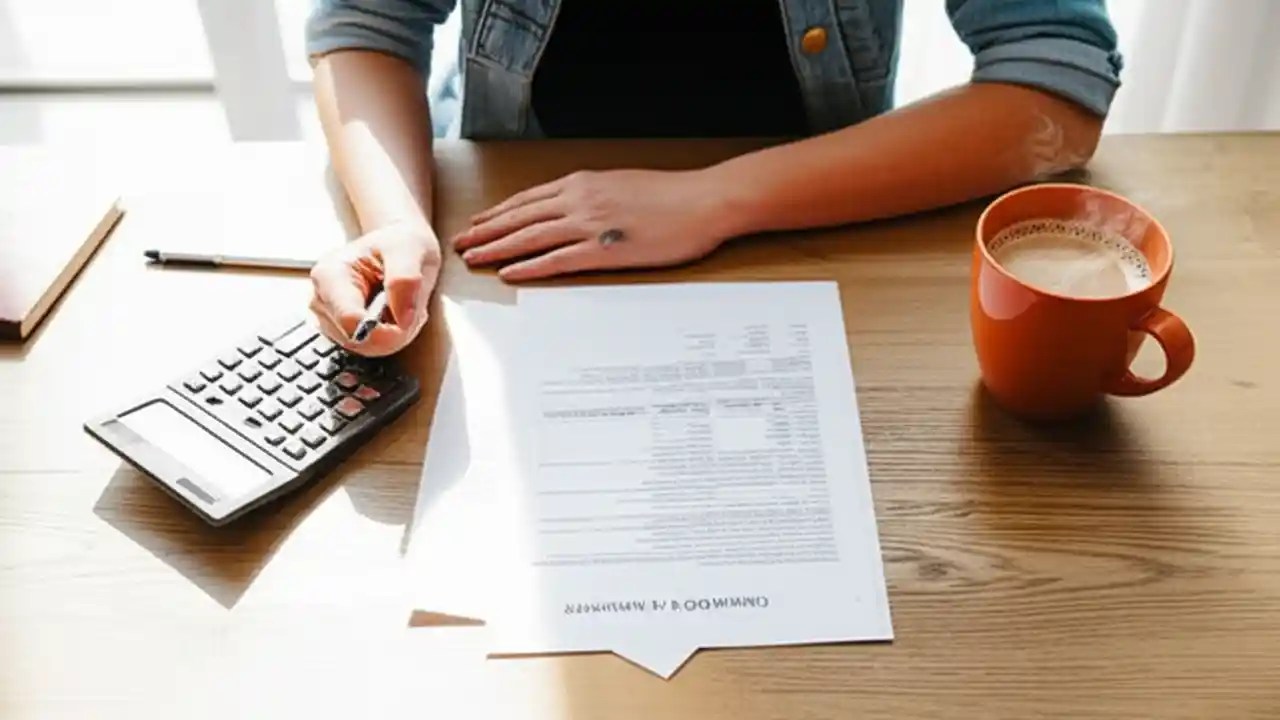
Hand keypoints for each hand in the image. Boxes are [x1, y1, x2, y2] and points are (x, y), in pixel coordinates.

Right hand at [309, 221, 440, 356]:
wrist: (396, 244)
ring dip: (393, 333)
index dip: (385, 330)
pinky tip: (393, 314)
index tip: (409, 318)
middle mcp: (321, 299)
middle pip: (358, 340)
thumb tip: (402, 319)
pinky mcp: (339, 330)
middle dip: (393, 330)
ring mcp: (327, 317)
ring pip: (365, 347)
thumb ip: (406, 280)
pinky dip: (389, 336)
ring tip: (401, 305)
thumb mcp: (410, 249)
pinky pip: (369, 347)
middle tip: (409, 303)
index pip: (351, 322)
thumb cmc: (399, 243)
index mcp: (330, 274)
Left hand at [452, 169, 733, 280]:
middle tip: (462, 242)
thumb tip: (576, 209)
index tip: (479, 221)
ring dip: (497, 248)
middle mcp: (579, 200)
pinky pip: (556, 260)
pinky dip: (529, 266)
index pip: (528, 199)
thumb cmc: (672, 196)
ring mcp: (589, 225)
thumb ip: (595, 197)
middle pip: (520, 217)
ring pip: (529, 237)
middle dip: (486, 230)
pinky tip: (510, 272)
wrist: (703, 202)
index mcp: (584, 183)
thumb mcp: (623, 186)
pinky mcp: (603, 250)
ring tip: (474, 258)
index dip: (499, 212)